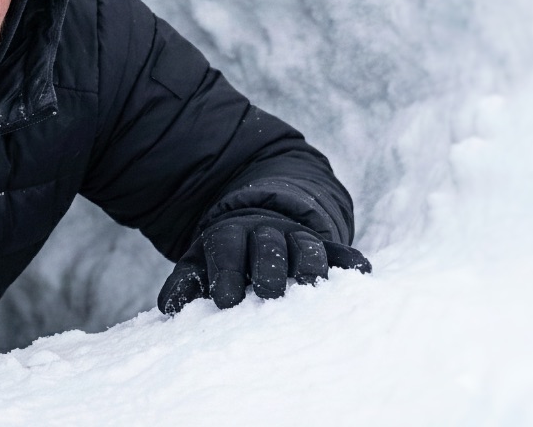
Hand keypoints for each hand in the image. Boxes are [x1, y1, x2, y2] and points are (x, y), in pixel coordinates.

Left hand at [158, 211, 369, 312]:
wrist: (257, 225)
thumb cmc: (224, 259)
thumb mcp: (199, 263)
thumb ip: (184, 283)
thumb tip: (170, 307)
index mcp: (230, 234)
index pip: (227, 247)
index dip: (226, 271)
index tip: (225, 300)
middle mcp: (266, 232)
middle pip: (270, 244)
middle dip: (268, 267)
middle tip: (267, 294)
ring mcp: (298, 237)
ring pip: (307, 246)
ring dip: (309, 266)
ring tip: (310, 289)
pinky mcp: (326, 249)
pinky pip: (342, 252)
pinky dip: (351, 262)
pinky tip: (361, 273)